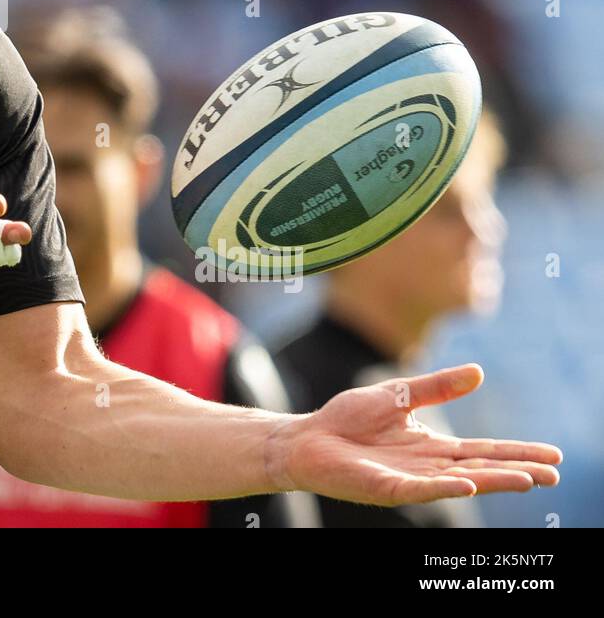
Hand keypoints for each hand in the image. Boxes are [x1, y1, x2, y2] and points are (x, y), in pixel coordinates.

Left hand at [268, 363, 561, 505]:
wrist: (308, 437)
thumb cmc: (348, 419)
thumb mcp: (397, 395)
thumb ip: (436, 387)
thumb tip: (478, 372)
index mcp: (432, 447)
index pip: (483, 452)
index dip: (516, 453)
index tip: (552, 455)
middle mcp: (427, 467)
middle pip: (481, 470)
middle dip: (517, 471)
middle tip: (553, 474)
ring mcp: (409, 480)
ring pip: (459, 482)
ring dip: (493, 482)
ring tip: (528, 480)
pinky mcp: (386, 488)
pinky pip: (420, 489)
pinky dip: (444, 488)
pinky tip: (467, 486)